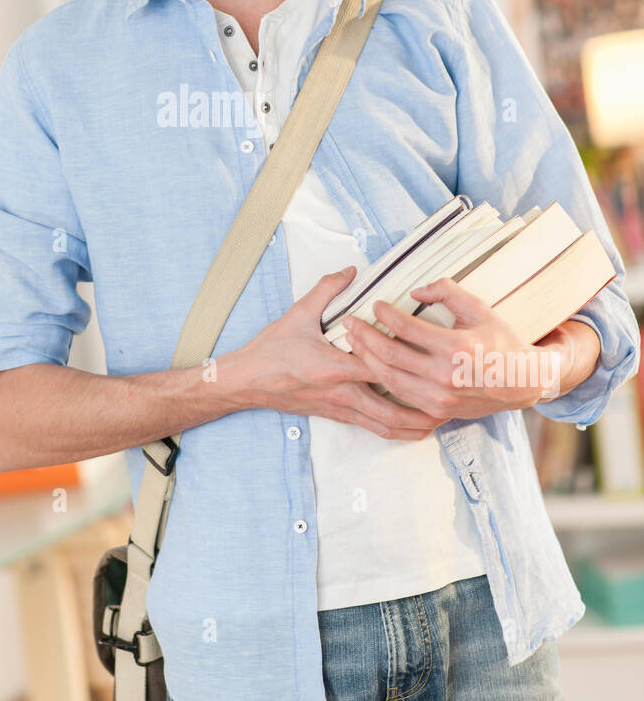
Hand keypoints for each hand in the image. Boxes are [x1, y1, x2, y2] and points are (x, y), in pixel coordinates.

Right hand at [232, 267, 452, 440]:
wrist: (248, 381)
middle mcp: (344, 393)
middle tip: (451, 401)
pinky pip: (373, 428)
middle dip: (424, 409)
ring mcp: (341, 408)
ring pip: (386, 425)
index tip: (435, 360)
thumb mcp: (299, 313)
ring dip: (415, 425)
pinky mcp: (337, 415)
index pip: (382, 367)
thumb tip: (352, 271)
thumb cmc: (272, 350)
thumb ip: (328, 289)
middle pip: (393, 409)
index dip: (410, 365)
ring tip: (440, 419)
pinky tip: (412, 427)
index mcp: (337, 367)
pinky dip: (396, 430)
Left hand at [342, 277, 567, 419]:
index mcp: (456, 347)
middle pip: (391, 356)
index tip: (374, 304)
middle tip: (349, 322)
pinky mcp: (436, 411)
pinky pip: (400, 395)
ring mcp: (440, 398)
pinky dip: (381, 379)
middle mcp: (446, 376)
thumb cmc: (499, 340)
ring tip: (353, 341)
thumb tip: (414, 291)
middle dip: (365, 337)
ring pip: (390, 379)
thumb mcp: (479, 308)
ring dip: (367, 359)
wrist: (521, 382)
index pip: (407, 328)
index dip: (385, 315)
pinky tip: (371, 364)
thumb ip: (447, 291)